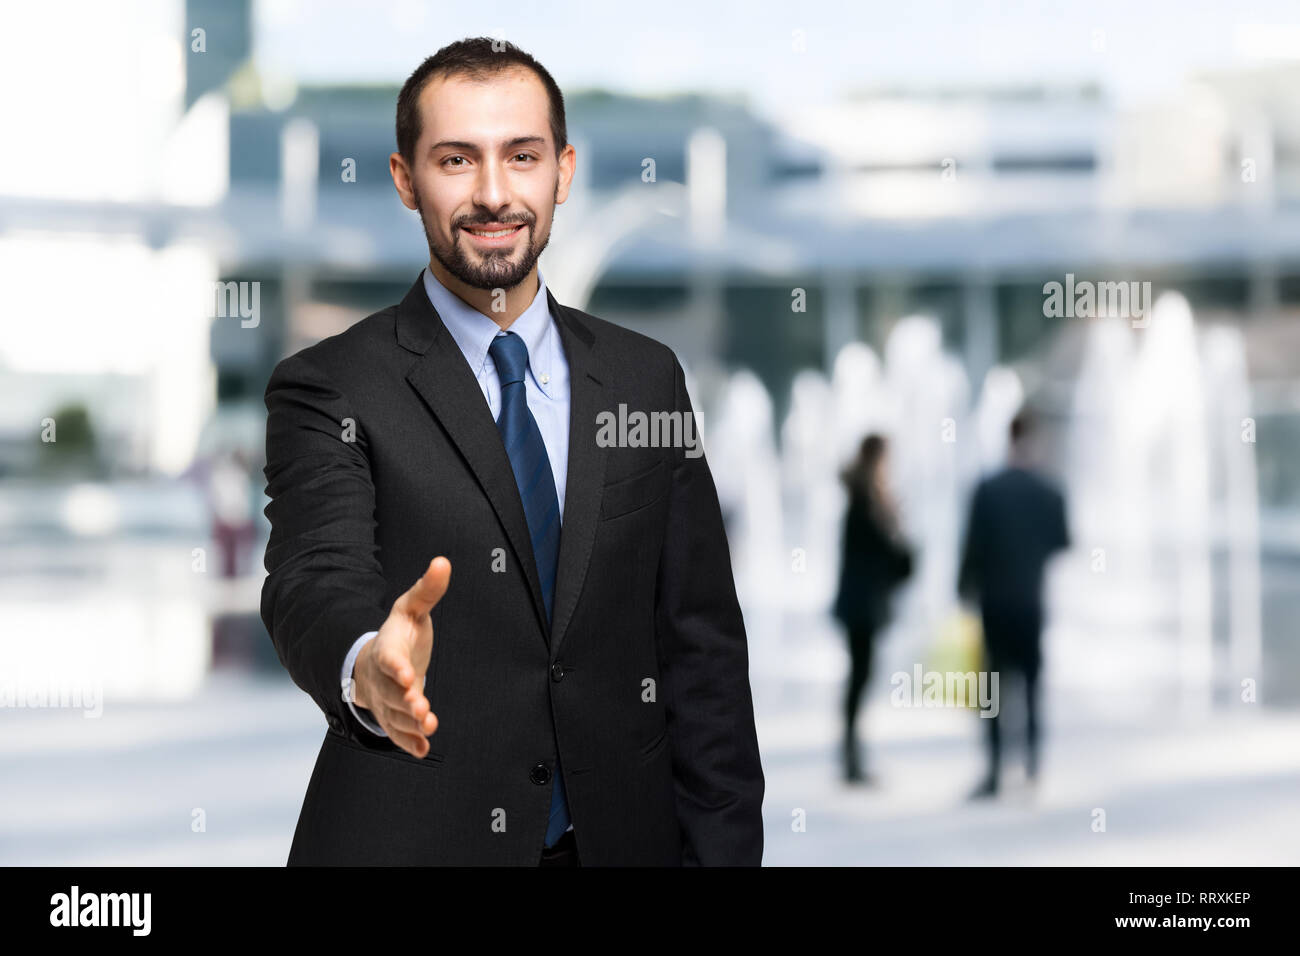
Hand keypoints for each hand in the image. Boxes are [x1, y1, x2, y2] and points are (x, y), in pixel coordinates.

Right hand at [352, 557, 450, 756]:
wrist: (373, 662)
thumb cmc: (398, 634)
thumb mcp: (411, 608)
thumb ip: (427, 590)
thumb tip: (443, 562)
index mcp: (387, 649)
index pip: (389, 659)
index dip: (396, 668)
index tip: (408, 676)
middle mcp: (383, 678)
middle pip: (390, 693)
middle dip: (405, 701)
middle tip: (421, 706)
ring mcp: (386, 700)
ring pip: (394, 715)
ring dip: (410, 723)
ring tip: (429, 725)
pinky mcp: (393, 717)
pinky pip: (397, 732)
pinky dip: (408, 742)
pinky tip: (423, 749)